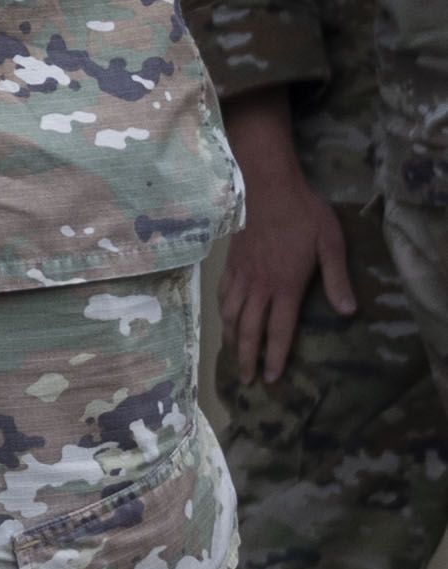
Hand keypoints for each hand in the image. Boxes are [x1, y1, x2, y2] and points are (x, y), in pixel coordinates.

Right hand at [219, 95, 351, 385]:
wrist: (268, 188)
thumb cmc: (305, 215)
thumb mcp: (331, 245)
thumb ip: (337, 279)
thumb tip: (348, 311)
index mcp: (286, 285)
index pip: (278, 329)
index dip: (275, 356)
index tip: (271, 378)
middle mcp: (260, 286)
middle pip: (249, 330)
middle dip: (248, 358)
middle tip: (247, 380)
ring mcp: (241, 275)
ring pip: (231, 316)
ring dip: (232, 341)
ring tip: (234, 358)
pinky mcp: (231, 263)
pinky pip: (222, 295)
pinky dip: (222, 314)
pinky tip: (224, 321)